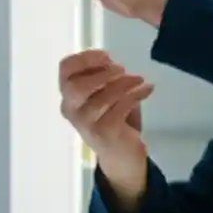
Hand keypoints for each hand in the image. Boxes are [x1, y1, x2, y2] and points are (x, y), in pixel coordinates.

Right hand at [58, 49, 152, 196]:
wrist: (121, 156)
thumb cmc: (112, 119)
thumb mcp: (105, 93)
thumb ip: (104, 76)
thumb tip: (111, 63)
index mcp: (69, 96)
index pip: (65, 70)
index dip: (85, 58)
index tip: (106, 55)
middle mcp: (71, 110)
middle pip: (76, 86)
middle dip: (102, 73)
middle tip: (122, 69)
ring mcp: (86, 124)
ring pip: (101, 97)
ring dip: (124, 84)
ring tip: (139, 80)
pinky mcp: (105, 133)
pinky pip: (120, 108)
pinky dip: (136, 95)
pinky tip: (147, 90)